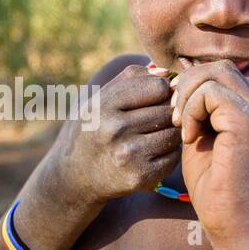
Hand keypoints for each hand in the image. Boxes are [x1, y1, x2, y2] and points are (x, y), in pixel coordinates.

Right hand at [57, 63, 179, 202]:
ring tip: (153, 135)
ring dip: (169, 133)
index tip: (154, 98)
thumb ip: (131, 78)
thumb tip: (166, 72)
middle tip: (155, 119)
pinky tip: (152, 153)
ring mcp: (128, 155)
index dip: (161, 90)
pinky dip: (168, 154)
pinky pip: (173, 157)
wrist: (75, 176)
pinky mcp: (140, 177)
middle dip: (167, 113)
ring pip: (173, 134)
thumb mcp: (100, 98)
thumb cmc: (93, 128)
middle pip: (168, 111)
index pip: (157, 87)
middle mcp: (114, 129)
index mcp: (104, 105)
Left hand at [170, 60, 248, 238]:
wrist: (231, 222)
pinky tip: (189, 137)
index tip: (176, 112)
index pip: (222, 72)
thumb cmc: (212, 187)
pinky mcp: (247, 124)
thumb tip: (176, 83)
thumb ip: (195, 112)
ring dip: (188, 97)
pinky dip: (192, 110)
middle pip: (220, 66)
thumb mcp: (200, 139)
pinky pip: (211, 94)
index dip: (193, 83)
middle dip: (188, 83)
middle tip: (175, 115)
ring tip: (182, 127)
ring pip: (216, 74)